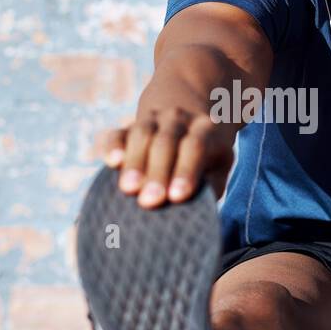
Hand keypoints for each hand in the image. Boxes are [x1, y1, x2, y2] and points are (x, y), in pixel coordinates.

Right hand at [100, 103, 234, 209]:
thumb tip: (196, 210)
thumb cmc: (206, 158)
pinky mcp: (129, 126)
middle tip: (148, 201)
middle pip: (166, 141)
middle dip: (157, 172)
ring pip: (142, 135)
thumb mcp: (218, 166)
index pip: (195, 147)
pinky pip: (118, 134)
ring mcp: (153, 118)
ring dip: (134, 163)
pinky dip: (113, 147)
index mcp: (206, 128)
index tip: (176, 197)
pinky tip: (112, 163)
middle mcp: (179, 119)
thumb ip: (210, 185)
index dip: (185, 171)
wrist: (187, 121)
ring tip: (128, 189)